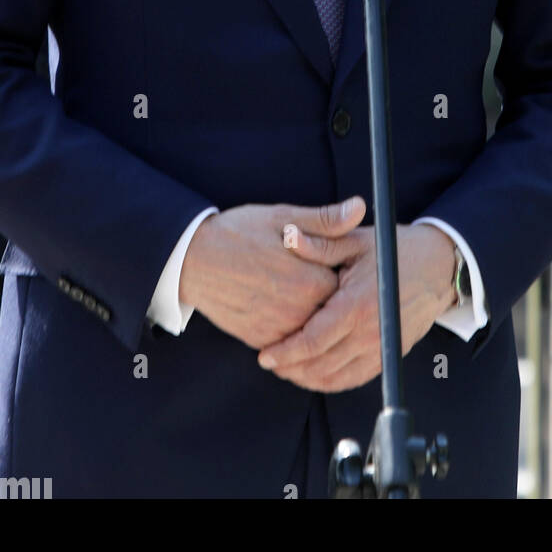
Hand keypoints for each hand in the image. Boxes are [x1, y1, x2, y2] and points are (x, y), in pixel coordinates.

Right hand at [179, 197, 366, 348]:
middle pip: (332, 310)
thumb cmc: (239, 233)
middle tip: (311, 274)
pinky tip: (282, 306)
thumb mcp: (284, 218)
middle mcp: (299, 312)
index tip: (336, 261)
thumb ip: (326, 220)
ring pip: (312, 329)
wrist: (192, 259)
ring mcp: (279, 331)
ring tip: (294, 289)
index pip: (348, 286)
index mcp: (311, 280)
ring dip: (311, 314)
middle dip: (329, 295)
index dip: (343, 273)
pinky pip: (290, 343)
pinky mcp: (261, 342)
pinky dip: (292, 330)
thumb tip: (359, 208)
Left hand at [254, 222, 456, 391]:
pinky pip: (355, 379)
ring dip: (308, 379)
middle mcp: (370, 332)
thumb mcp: (356, 241)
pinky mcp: (390, 355)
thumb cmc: (394, 250)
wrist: (438, 265)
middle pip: (319, 366)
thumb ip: (320, 244)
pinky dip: (332, 382)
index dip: (285, 352)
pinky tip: (315, 373)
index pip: (312, 341)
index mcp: (356, 305)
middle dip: (290, 369)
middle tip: (270, 362)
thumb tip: (289, 236)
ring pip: (336, 378)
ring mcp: (381, 347)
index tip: (264, 355)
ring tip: (287, 369)